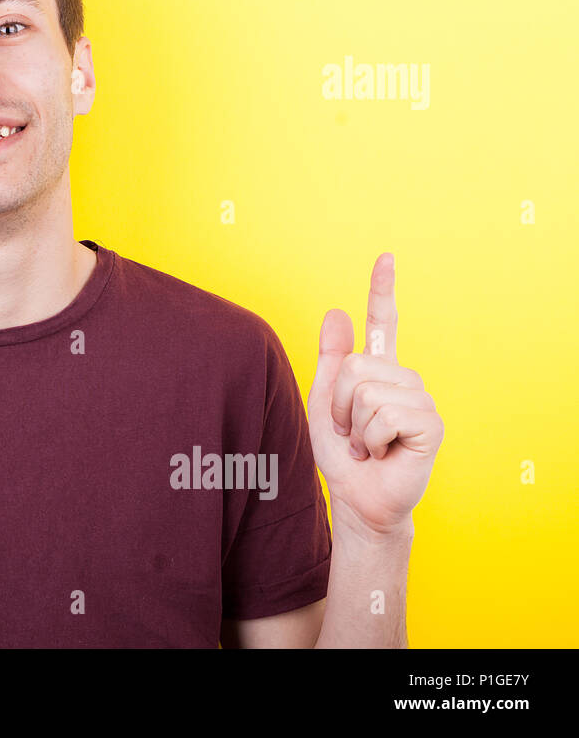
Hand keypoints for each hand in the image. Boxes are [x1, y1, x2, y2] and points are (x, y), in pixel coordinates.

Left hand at [305, 253, 442, 537]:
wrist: (357, 497)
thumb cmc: (343, 454)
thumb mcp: (324, 403)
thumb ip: (330, 361)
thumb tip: (337, 311)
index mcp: (378, 371)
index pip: (383, 323)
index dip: (382, 290)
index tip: (385, 257)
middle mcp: (404, 380)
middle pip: (355, 368)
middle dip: (339, 405)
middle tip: (351, 432)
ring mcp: (421, 400)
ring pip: (367, 392)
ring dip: (354, 426)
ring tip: (368, 444)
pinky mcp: (430, 425)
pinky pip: (384, 416)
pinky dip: (371, 440)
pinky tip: (383, 453)